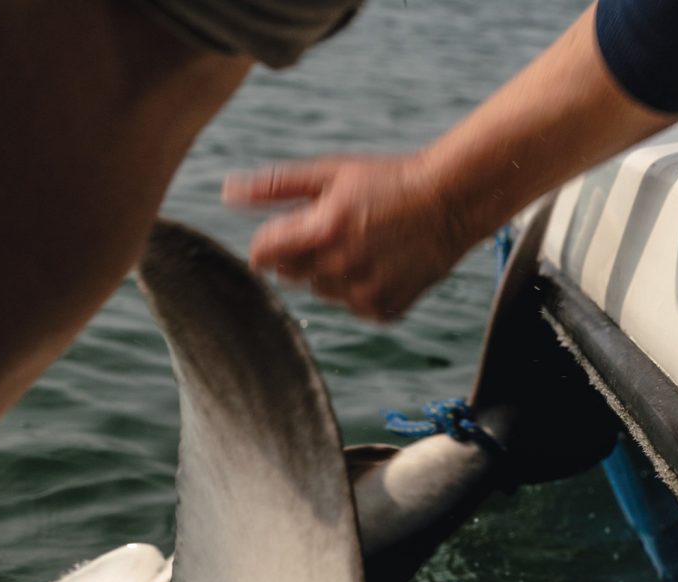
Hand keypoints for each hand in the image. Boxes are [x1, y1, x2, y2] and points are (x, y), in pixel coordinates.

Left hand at [223, 152, 469, 320]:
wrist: (450, 203)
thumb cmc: (387, 181)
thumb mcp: (331, 173)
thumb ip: (276, 187)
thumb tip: (227, 193)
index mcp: (323, 229)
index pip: (263, 253)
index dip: (268, 242)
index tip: (284, 231)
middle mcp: (341, 268)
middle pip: (289, 274)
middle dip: (300, 252)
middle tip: (334, 227)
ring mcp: (364, 295)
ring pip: (320, 291)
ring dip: (329, 271)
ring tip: (363, 242)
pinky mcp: (382, 311)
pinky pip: (350, 305)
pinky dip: (357, 288)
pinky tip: (380, 262)